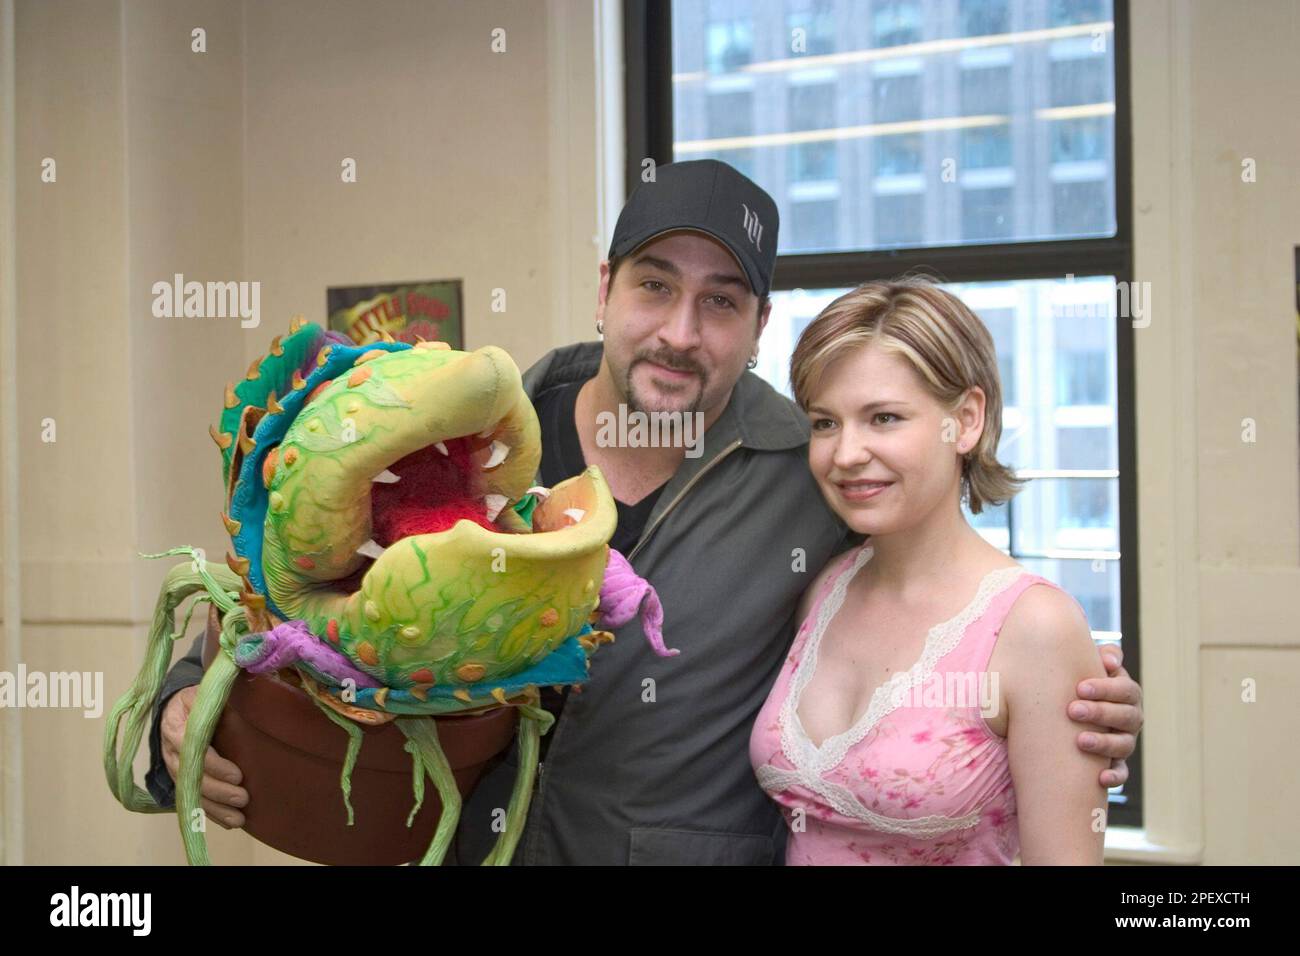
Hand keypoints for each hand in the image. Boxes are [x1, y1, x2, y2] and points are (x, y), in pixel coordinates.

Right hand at [161, 685, 248, 828]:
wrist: (174, 706)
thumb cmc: (196, 698)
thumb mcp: (202, 692)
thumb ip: (215, 699)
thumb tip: (239, 704)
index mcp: (175, 725)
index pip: (192, 749)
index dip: (214, 764)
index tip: (238, 774)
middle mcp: (170, 750)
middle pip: (192, 776)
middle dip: (218, 791)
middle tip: (243, 798)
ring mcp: (172, 767)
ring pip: (191, 793)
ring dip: (215, 808)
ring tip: (239, 819)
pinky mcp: (179, 778)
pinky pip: (192, 799)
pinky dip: (210, 813)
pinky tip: (229, 823)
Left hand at [1067, 642, 1142, 788]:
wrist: (1070, 709)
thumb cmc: (1079, 683)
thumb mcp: (1089, 666)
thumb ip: (1103, 657)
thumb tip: (1110, 660)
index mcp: (1126, 693)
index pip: (1126, 690)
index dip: (1106, 688)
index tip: (1080, 687)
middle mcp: (1130, 717)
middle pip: (1126, 716)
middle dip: (1100, 713)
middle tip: (1073, 710)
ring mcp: (1125, 741)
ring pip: (1124, 744)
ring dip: (1104, 743)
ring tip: (1079, 741)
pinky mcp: (1116, 763)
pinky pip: (1121, 772)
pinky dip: (1114, 776)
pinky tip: (1100, 778)